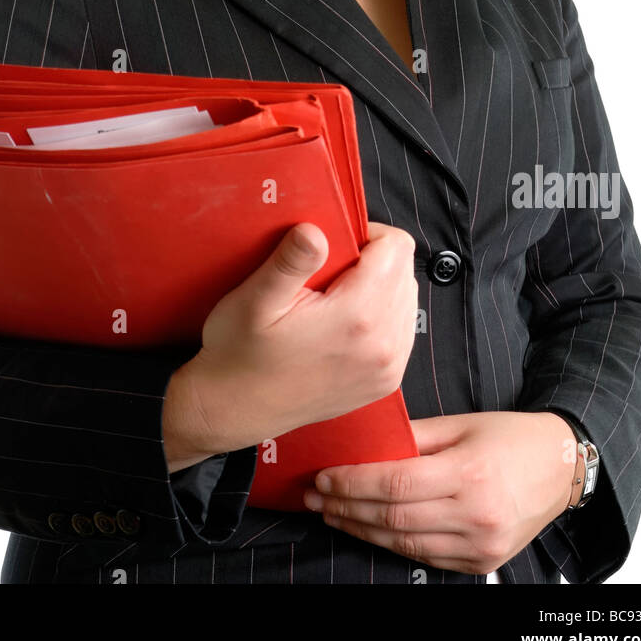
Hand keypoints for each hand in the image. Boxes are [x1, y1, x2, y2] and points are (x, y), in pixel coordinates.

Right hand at [184, 221, 418, 450]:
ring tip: (335, 296)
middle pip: (405, 270)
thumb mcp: (254, 300)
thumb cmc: (239, 354)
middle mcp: (384, 345)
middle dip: (373, 260)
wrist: (234, 410)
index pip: (397, 247)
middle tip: (328, 271)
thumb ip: (291, 262)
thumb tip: (315, 230)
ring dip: (380, 287)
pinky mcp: (385, 382)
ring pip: (407, 298)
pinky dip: (382, 315)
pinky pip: (402, 329)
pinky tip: (345, 320)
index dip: (366, 234)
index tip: (335, 244)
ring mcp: (388, 368)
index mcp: (357, 318)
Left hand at [302, 411, 577, 574]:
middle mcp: (475, 515)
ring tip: (333, 514)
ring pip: (405, 544)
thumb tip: (365, 444)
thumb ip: (412, 437)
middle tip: (316, 497)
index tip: (324, 477)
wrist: (560, 468)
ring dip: (363, 529)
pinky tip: (370, 528)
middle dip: (347, 508)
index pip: (394, 484)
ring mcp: (480, 544)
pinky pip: (426, 557)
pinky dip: (394, 544)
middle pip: (394, 518)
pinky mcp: (482, 562)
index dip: (353, 483)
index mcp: (467, 474)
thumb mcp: (461, 424)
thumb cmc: (509, 437)